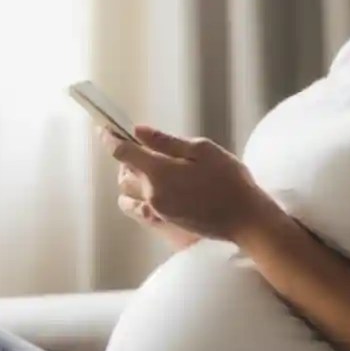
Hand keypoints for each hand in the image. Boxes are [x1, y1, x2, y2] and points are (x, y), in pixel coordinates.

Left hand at [98, 125, 278, 242]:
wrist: (245, 219)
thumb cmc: (229, 180)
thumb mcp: (202, 150)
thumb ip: (167, 142)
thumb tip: (139, 131)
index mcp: (159, 172)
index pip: (123, 152)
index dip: (110, 137)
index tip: (104, 128)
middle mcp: (152, 193)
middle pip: (124, 171)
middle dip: (128, 156)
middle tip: (140, 145)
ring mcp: (156, 210)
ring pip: (127, 191)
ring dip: (130, 177)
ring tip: (147, 167)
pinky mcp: (163, 222)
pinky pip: (136, 208)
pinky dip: (135, 196)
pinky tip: (151, 189)